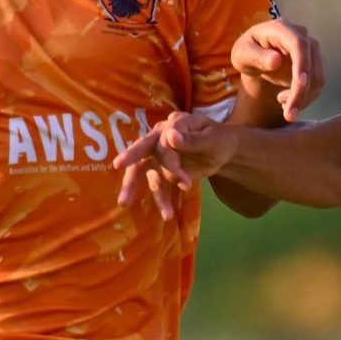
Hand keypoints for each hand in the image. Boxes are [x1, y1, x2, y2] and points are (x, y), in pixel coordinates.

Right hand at [115, 109, 240, 219]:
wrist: (223, 151)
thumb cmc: (218, 140)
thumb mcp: (211, 140)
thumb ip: (191, 140)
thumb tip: (170, 136)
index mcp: (173, 125)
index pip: (163, 142)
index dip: (170, 161)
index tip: (185, 182)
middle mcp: (160, 137)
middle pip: (142, 148)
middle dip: (130, 156)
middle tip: (117, 164)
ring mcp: (158, 155)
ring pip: (144, 171)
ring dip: (138, 188)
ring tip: (124, 204)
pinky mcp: (161, 171)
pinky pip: (157, 186)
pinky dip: (161, 200)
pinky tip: (166, 215)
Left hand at [230, 19, 322, 117]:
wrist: (256, 56)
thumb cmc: (247, 52)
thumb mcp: (242, 55)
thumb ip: (256, 56)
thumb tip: (276, 60)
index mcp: (282, 29)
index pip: (298, 44)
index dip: (301, 64)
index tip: (299, 84)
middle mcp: (302, 35)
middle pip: (312, 65)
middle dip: (302, 92)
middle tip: (287, 115)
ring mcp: (312, 49)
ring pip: (318, 77)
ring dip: (303, 97)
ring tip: (281, 103)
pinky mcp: (316, 63)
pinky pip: (317, 84)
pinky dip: (305, 97)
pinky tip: (287, 100)